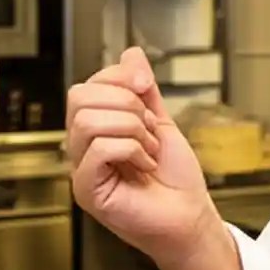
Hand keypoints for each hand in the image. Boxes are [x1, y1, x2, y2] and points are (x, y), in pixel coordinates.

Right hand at [67, 47, 219, 267]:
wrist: (190, 216)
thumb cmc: (175, 178)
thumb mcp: (161, 122)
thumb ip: (144, 91)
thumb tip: (132, 53)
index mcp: (96, 130)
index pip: (88, 85)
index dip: (120, 78)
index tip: (148, 90)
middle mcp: (82, 148)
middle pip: (79, 97)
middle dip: (126, 104)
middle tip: (149, 129)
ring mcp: (81, 170)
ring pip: (88, 120)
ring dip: (133, 129)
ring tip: (149, 150)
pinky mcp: (87, 190)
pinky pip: (99, 149)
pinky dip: (133, 150)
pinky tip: (145, 165)